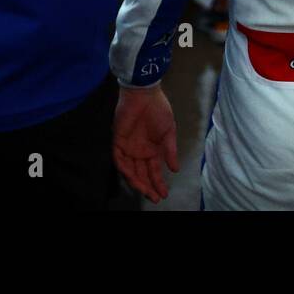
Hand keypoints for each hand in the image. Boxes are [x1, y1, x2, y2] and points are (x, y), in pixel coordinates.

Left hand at [113, 84, 178, 202]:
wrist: (145, 95)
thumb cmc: (158, 110)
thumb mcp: (169, 132)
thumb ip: (170, 151)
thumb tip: (175, 169)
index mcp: (152, 150)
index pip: (154, 171)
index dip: (159, 183)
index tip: (164, 194)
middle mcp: (140, 152)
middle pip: (142, 174)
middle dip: (148, 187)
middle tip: (155, 198)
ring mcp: (128, 148)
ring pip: (130, 171)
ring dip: (137, 182)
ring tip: (146, 191)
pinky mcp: (118, 142)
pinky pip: (119, 160)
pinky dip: (125, 169)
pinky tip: (133, 176)